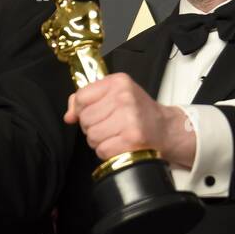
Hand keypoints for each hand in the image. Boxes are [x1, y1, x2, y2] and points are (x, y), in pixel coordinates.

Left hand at [62, 73, 194, 167]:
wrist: (166, 128)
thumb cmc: (138, 112)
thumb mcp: (114, 95)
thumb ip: (86, 100)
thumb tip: (69, 116)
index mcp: (118, 82)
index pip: (81, 97)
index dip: (81, 110)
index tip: (92, 114)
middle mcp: (124, 97)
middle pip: (85, 119)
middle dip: (92, 127)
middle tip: (109, 126)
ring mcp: (129, 117)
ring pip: (92, 136)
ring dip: (99, 141)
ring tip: (115, 135)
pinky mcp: (132, 137)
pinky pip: (102, 150)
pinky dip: (108, 151)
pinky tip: (119, 144)